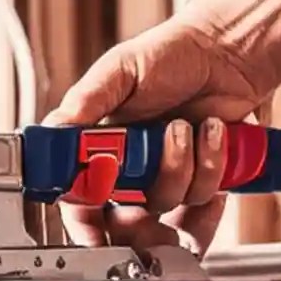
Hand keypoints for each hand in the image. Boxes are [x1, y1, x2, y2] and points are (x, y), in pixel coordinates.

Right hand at [42, 17, 274, 255]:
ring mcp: (167, 177)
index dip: (85, 222)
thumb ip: (86, 100)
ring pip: (168, 202)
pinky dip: (211, 163)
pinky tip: (211, 132)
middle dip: (144, 188)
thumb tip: (54, 129)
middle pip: (127, 215)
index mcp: (99, 147)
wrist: (226, 52)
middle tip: (155, 155)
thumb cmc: (170, 55)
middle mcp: (131, 170)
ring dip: (181, 163)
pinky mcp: (202, 178)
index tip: (94, 228)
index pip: (81, 200)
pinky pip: (204, 196)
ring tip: (185, 124)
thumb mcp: (119, 70)